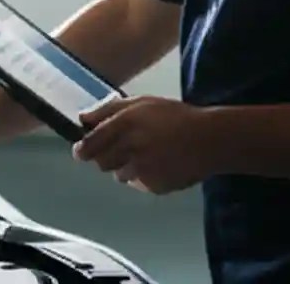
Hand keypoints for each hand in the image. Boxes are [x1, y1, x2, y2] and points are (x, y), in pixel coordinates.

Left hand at [72, 96, 213, 194]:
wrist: (209, 140)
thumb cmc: (175, 117)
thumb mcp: (142, 103)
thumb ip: (108, 110)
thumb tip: (83, 118)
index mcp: (126, 123)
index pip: (91, 143)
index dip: (82, 149)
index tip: (80, 151)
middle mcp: (131, 147)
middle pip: (101, 162)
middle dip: (106, 157)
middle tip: (122, 149)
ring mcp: (142, 169)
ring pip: (119, 175)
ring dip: (126, 167)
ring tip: (148, 154)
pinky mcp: (153, 186)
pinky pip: (138, 184)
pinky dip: (144, 176)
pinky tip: (160, 164)